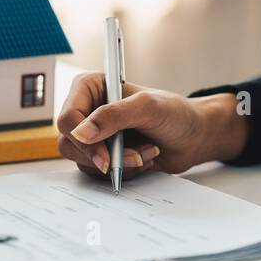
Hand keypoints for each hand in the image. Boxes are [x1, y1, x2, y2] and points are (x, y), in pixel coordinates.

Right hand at [56, 72, 248, 180]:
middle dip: (104, 156)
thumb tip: (81, 133)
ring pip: (83, 161)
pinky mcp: (102, 154)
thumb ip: (114, 116)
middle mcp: (87, 110)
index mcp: (90, 88)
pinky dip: (123, 170)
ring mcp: (93, 134)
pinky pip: (97, 172)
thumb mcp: (148, 108)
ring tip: (146, 152)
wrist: (192, 137)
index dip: (83, 140)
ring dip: (118, 163)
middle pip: (69, 144)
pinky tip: (143, 158)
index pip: (68, 118)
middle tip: (133, 157)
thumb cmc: (175, 114)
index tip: (105, 156)